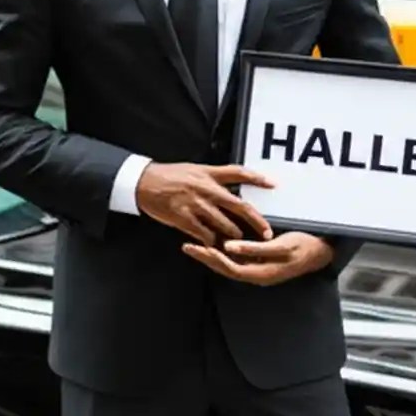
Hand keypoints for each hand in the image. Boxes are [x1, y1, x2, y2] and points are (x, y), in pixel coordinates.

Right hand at [135, 163, 274, 246]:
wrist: (143, 182)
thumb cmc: (167, 175)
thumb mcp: (192, 169)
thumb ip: (211, 177)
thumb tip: (230, 186)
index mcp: (208, 174)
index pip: (238, 173)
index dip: (257, 178)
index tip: (273, 185)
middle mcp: (206, 188)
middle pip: (239, 206)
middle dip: (256, 221)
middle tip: (266, 233)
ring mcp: (196, 204)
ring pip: (225, 225)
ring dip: (233, 236)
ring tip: (238, 243)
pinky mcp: (184, 218)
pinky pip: (205, 235)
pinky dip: (211, 242)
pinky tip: (214, 245)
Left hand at [183, 232, 332, 286]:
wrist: (322, 250)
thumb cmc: (304, 246)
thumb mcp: (281, 246)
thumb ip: (255, 248)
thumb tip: (229, 247)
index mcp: (261, 274)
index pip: (230, 268)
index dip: (213, 259)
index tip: (198, 247)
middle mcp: (256, 274)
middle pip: (225, 268)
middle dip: (206, 258)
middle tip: (187, 246)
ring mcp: (257, 269)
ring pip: (229, 263)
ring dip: (211, 255)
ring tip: (194, 244)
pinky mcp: (258, 261)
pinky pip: (236, 259)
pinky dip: (222, 251)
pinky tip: (213, 242)